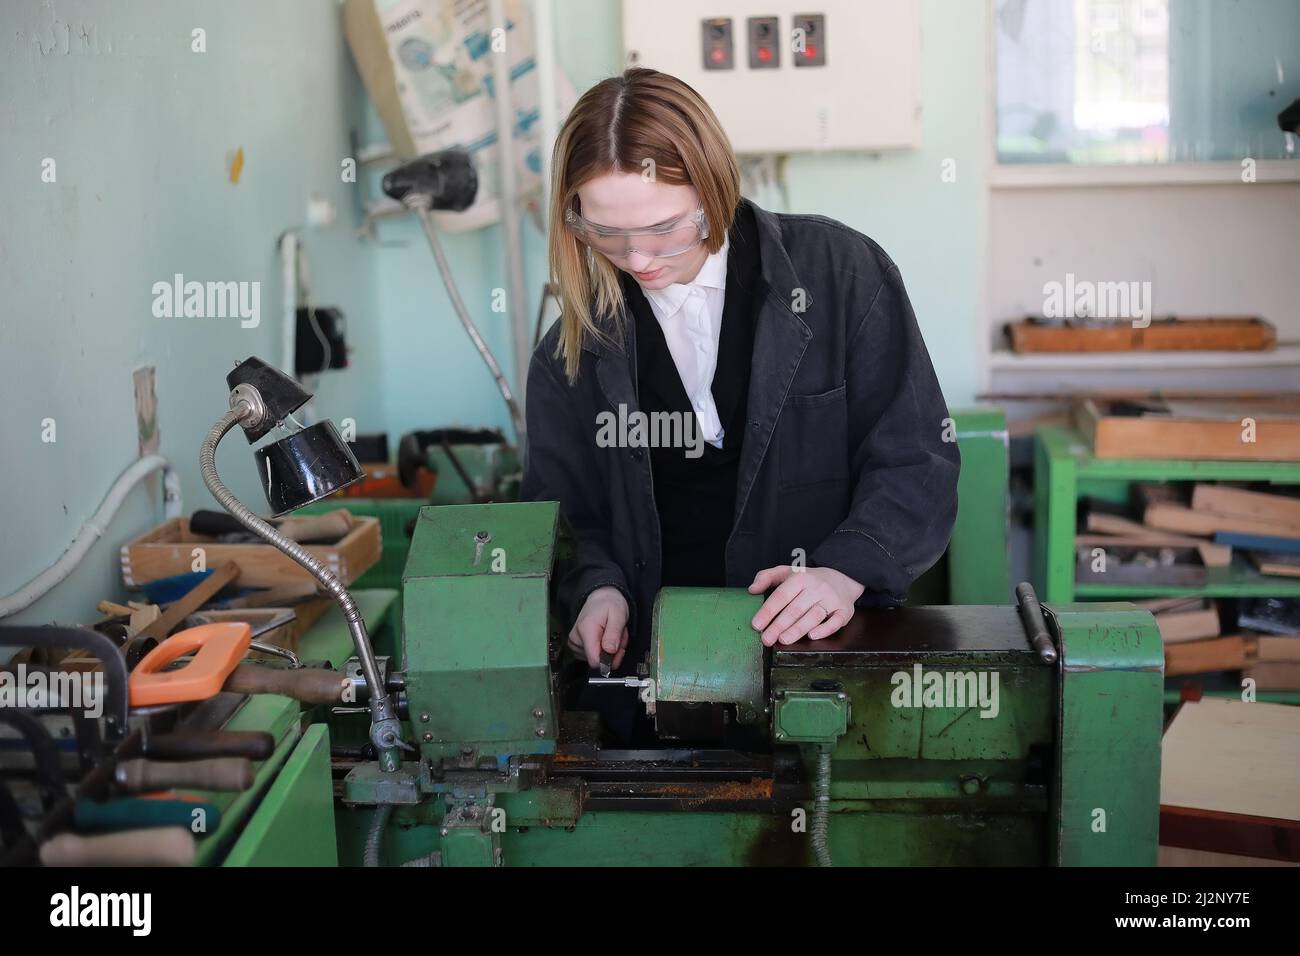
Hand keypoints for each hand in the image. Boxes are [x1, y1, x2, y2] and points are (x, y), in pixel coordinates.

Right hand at [569, 586, 629, 669]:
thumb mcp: (618, 614)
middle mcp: (576, 638)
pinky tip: (605, 637)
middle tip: (617, 635)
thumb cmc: (609, 604)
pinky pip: (593, 656)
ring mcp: (574, 643)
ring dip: (609, 649)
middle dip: (613, 651)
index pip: (595, 660)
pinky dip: (603, 648)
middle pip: (597, 660)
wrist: (600, 597)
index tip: (619, 650)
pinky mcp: (576, 646)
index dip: (610, 660)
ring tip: (611, 633)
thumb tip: (610, 651)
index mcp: (586, 630)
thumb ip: (614, 634)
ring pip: (596, 658)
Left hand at [748, 566, 863, 646]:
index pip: (781, 596)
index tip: (757, 625)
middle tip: (766, 639)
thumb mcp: (787, 572)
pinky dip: (825, 630)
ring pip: (814, 616)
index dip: (768, 611)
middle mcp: (817, 588)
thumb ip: (766, 577)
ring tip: (784, 640)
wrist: (842, 578)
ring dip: (798, 629)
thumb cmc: (809, 579)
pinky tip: (812, 636)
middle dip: (779, 625)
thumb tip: (752, 589)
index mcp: (801, 578)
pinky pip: (836, 621)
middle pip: (796, 609)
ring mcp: (832, 599)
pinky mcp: (844, 611)